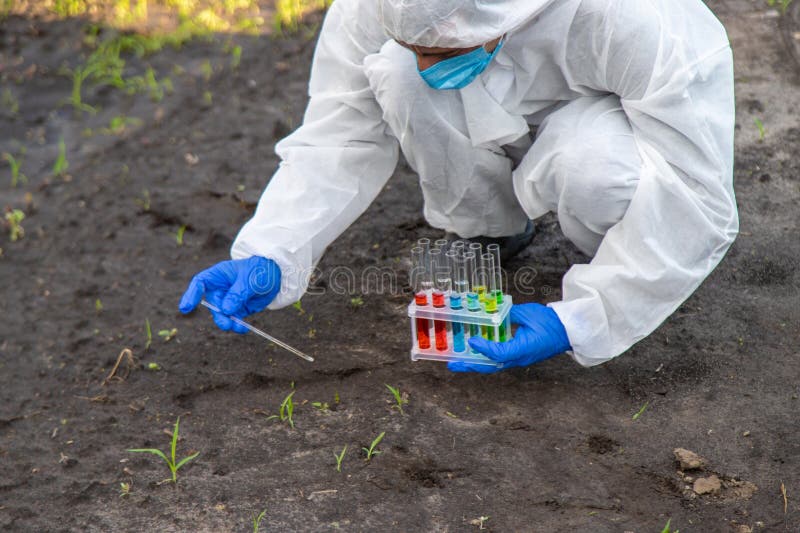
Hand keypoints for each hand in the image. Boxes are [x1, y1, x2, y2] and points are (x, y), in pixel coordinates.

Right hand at [179, 256, 280, 333]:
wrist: (274, 275)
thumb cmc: (259, 270)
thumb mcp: (249, 280)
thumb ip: (237, 294)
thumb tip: (225, 310)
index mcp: (218, 275)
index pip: (200, 284)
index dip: (191, 295)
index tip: (186, 308)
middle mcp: (220, 289)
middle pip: (212, 305)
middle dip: (218, 316)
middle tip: (227, 324)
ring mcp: (228, 300)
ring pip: (222, 315)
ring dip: (228, 323)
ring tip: (239, 327)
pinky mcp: (238, 310)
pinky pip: (234, 320)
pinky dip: (237, 325)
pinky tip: (243, 328)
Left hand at [448, 303, 570, 373]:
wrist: (568, 331)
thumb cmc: (551, 322)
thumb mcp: (527, 313)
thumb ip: (508, 313)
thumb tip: (492, 311)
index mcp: (522, 349)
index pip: (498, 352)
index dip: (483, 348)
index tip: (472, 340)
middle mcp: (519, 358)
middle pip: (490, 366)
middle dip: (470, 365)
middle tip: (452, 364)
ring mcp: (519, 359)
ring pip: (493, 365)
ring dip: (475, 363)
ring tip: (458, 361)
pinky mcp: (519, 357)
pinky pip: (499, 360)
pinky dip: (485, 358)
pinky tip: (475, 353)